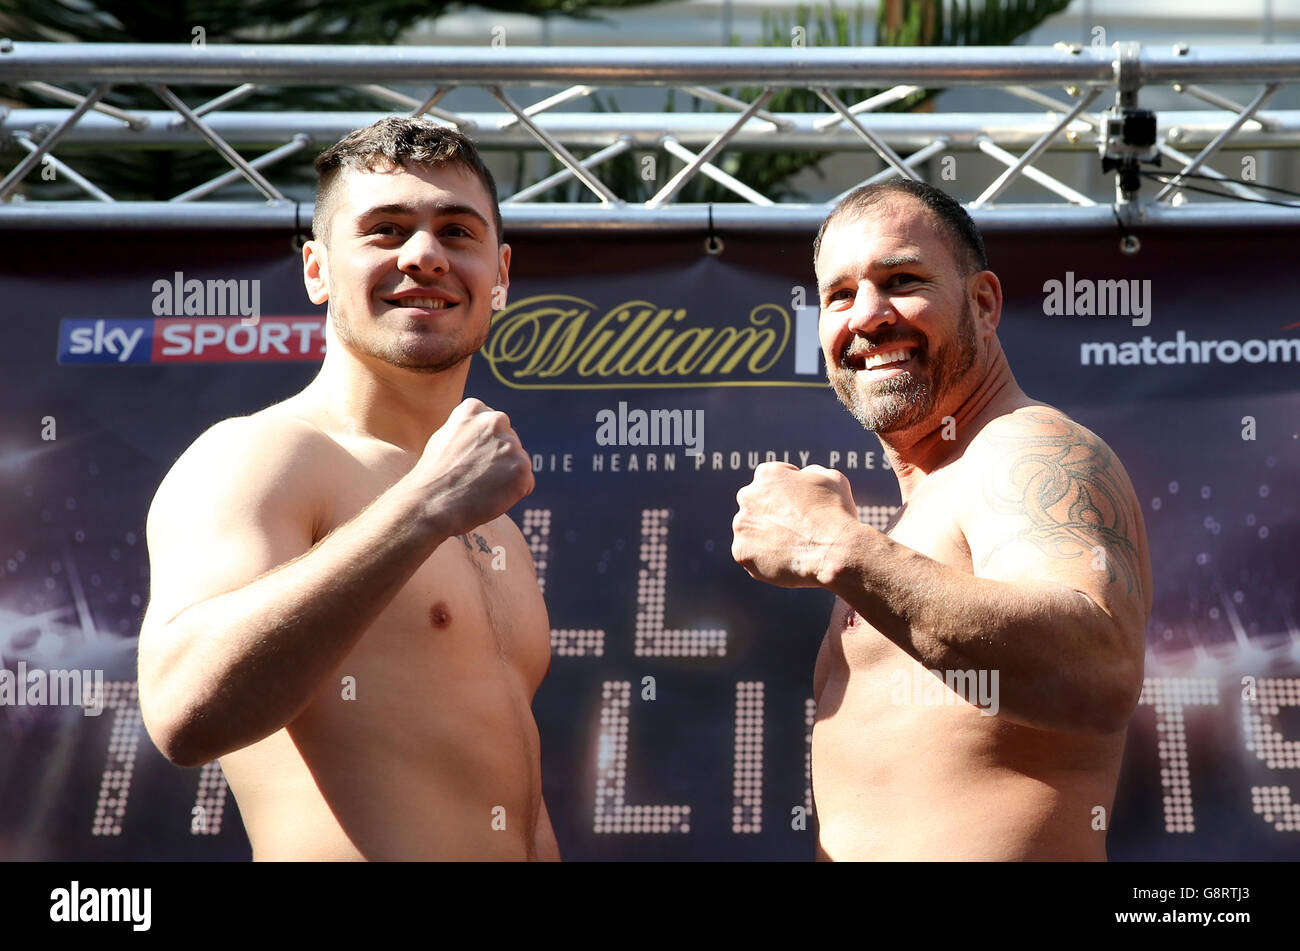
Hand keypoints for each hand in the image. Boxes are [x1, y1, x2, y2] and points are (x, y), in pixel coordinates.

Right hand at [410, 398, 534, 537]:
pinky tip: (490, 497)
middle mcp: (495, 420)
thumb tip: (484, 433)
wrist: (431, 503)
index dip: (482, 448)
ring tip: (479, 488)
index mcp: (475, 409)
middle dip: (497, 460)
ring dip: (505, 477)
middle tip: (474, 477)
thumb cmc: (433, 476)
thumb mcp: (444, 437)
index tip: (468, 461)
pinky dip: (513, 494)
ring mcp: (510, 444)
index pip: (492, 426)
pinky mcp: (521, 467)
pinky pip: (525, 483)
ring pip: (517, 463)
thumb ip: (469, 430)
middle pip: (508, 443)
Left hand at [731, 463, 858, 587]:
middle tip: (794, 530)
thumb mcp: (831, 478)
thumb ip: (810, 473)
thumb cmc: (836, 513)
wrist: (834, 550)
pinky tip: (784, 561)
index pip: (771, 481)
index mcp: (767, 474)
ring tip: (791, 548)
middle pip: (756, 505)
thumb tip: (802, 477)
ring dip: (765, 537)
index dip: (788, 495)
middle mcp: (748, 495)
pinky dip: (763, 560)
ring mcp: (742, 525)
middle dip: (772, 515)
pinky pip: (750, 555)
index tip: (800, 508)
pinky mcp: (741, 552)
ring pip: (751, 531)